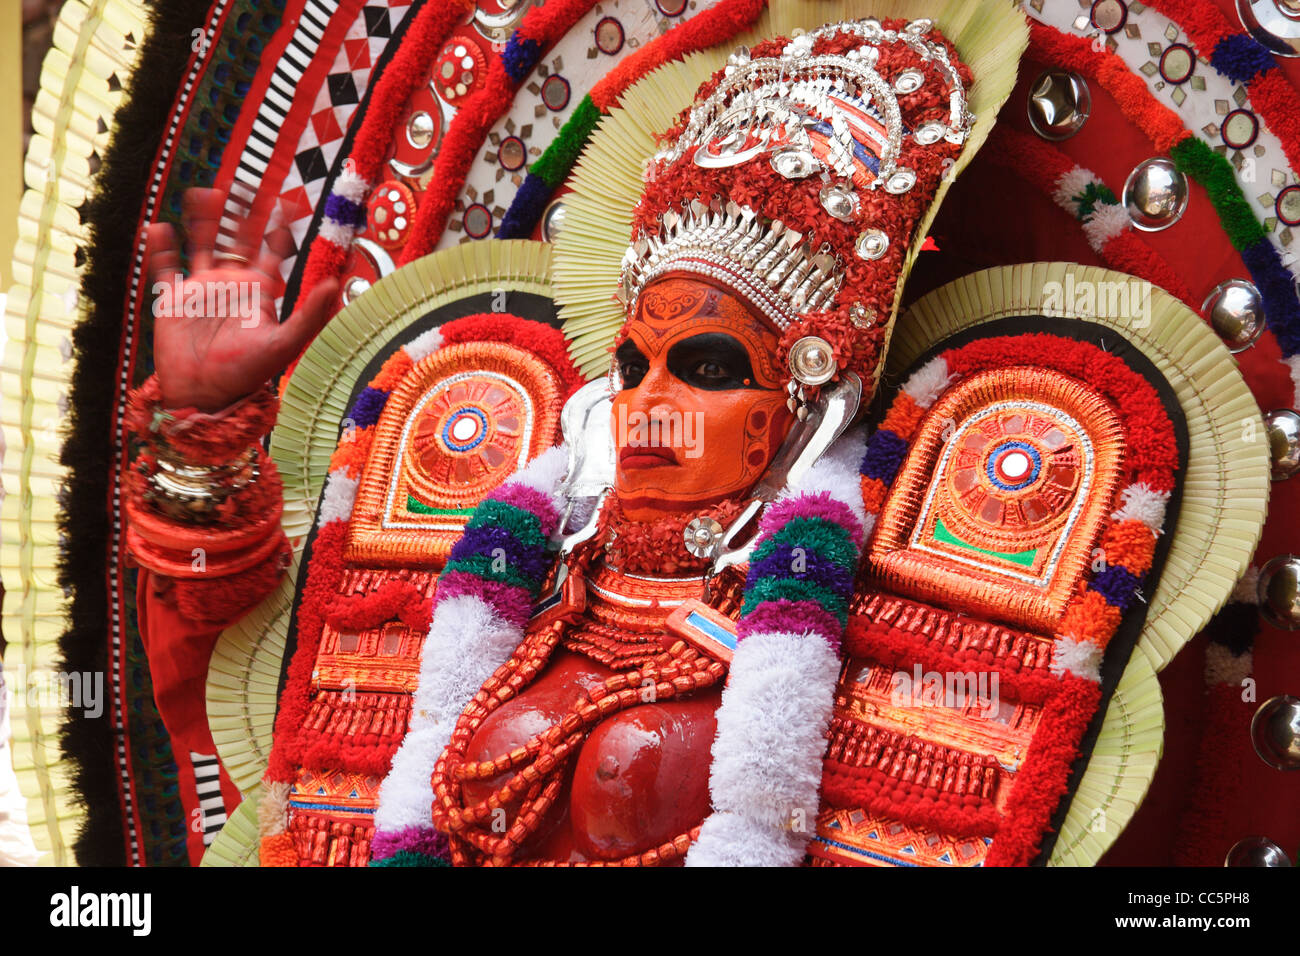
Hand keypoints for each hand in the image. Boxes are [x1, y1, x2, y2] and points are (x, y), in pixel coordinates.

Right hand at [145, 188, 338, 411]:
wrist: (205, 395)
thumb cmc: (247, 375)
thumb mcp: (284, 343)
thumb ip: (309, 314)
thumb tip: (335, 284)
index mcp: (258, 291)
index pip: (271, 250)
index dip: (278, 227)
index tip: (287, 200)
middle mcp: (230, 285)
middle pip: (236, 238)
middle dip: (241, 212)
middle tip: (246, 183)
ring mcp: (201, 290)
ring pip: (201, 244)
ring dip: (202, 220)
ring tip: (204, 193)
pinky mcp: (173, 301)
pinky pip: (164, 268)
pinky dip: (160, 249)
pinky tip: (159, 227)